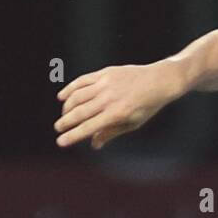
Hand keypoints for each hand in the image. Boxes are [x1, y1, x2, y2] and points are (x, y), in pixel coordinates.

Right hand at [54, 60, 183, 149]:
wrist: (159, 81)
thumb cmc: (147, 106)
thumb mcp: (133, 123)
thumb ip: (111, 133)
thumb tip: (94, 144)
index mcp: (117, 114)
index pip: (89, 127)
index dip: (72, 135)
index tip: (61, 142)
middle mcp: (109, 98)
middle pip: (79, 112)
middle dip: (65, 122)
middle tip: (58, 128)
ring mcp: (105, 84)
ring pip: (77, 96)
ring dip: (67, 107)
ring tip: (64, 116)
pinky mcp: (104, 73)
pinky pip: (81, 81)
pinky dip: (70, 89)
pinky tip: (62, 97)